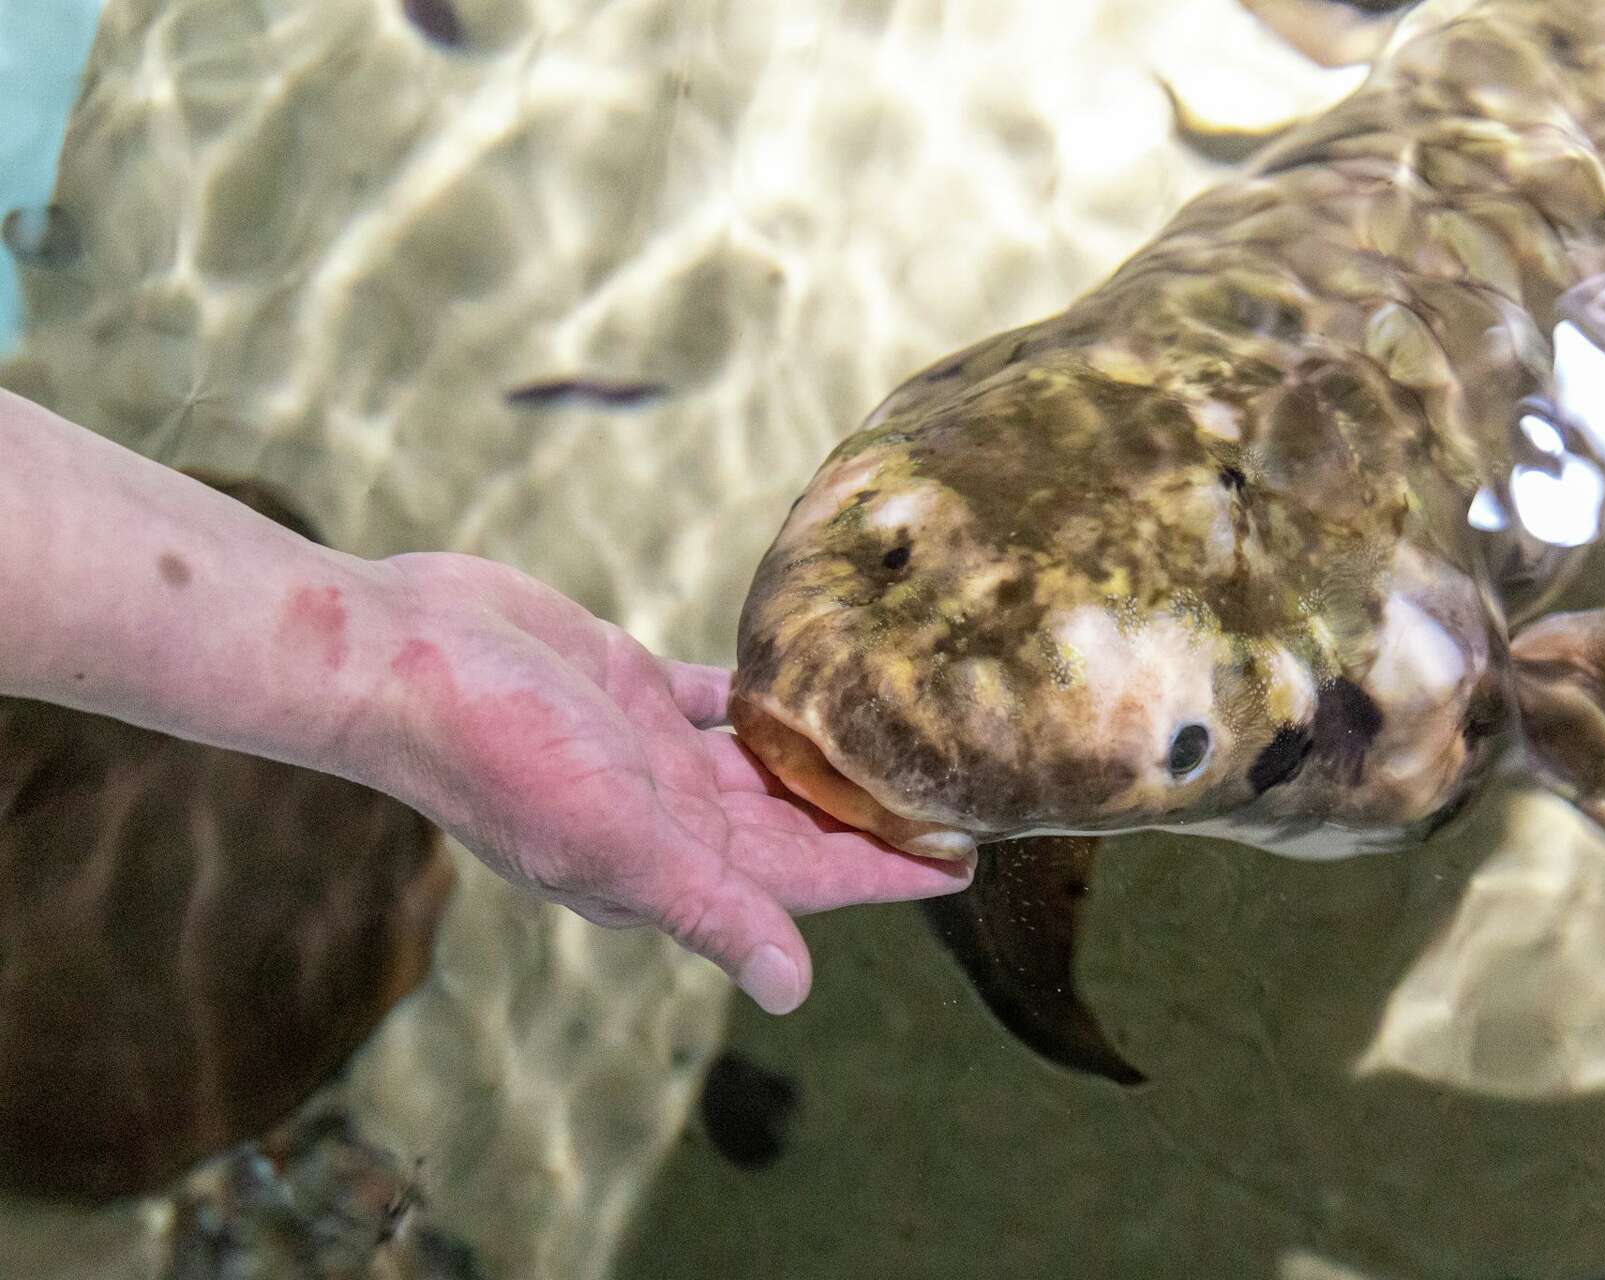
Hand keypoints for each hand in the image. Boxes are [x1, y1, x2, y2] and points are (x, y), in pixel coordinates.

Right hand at [365, 552, 973, 1012]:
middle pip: (796, 824)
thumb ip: (709, 907)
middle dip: (872, 813)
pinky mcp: (625, 684)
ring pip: (761, 761)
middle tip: (956, 785)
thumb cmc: (497, 750)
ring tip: (901, 734)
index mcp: (668, 863)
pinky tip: (809, 672)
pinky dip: (762, 691)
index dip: (884, 871)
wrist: (396, 657)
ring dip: (824, 754)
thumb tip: (793, 990)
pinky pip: (715, 694)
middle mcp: (665, 815)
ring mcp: (644, 749)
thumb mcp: (612, 837)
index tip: (965, 859)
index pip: (806, 879)